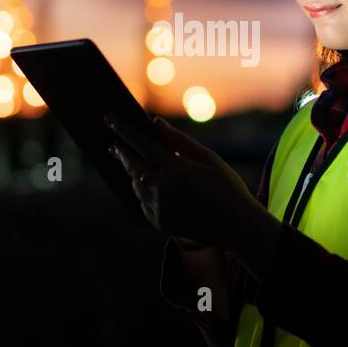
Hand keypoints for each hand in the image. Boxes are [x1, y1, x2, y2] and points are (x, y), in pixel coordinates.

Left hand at [106, 114, 282, 274]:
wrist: (237, 227)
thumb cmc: (226, 186)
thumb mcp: (207, 158)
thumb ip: (178, 140)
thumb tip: (155, 123)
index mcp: (176, 170)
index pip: (143, 145)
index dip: (124, 131)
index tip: (109, 119)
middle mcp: (163, 190)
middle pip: (134, 166)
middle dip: (122, 152)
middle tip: (112, 143)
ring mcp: (160, 209)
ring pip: (137, 186)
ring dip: (132, 173)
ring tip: (130, 161)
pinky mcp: (160, 223)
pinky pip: (144, 203)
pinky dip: (144, 192)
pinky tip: (147, 184)